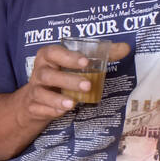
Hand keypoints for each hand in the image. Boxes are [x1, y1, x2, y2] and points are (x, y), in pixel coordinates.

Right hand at [16, 42, 130, 130]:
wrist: (34, 99)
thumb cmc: (61, 76)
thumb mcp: (77, 65)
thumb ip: (102, 56)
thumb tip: (126, 48)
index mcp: (48, 58)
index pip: (53, 52)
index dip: (67, 56)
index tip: (85, 62)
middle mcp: (39, 73)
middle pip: (47, 74)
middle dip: (67, 80)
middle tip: (87, 85)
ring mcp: (34, 90)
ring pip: (40, 92)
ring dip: (57, 98)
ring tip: (73, 104)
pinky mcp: (33, 107)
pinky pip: (39, 109)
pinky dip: (51, 111)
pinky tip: (61, 112)